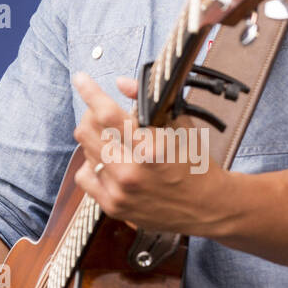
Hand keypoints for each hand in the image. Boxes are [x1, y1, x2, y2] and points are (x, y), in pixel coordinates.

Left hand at [71, 71, 230, 235]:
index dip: (90, 92)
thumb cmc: (196, 164)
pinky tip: (108, 162)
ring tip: (114, 140)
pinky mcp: (114, 207)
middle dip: (92, 115)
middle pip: (88, 132)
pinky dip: (92, 165)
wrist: (207, 206)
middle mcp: (131, 173)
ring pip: (85, 152)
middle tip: (102, 113)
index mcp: (150, 149)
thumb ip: (148, 102)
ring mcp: (120, 193)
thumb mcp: (180, 126)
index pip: (107, 114)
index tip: (81, 79)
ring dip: (96, 140)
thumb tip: (122, 83)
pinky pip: (85, 178)